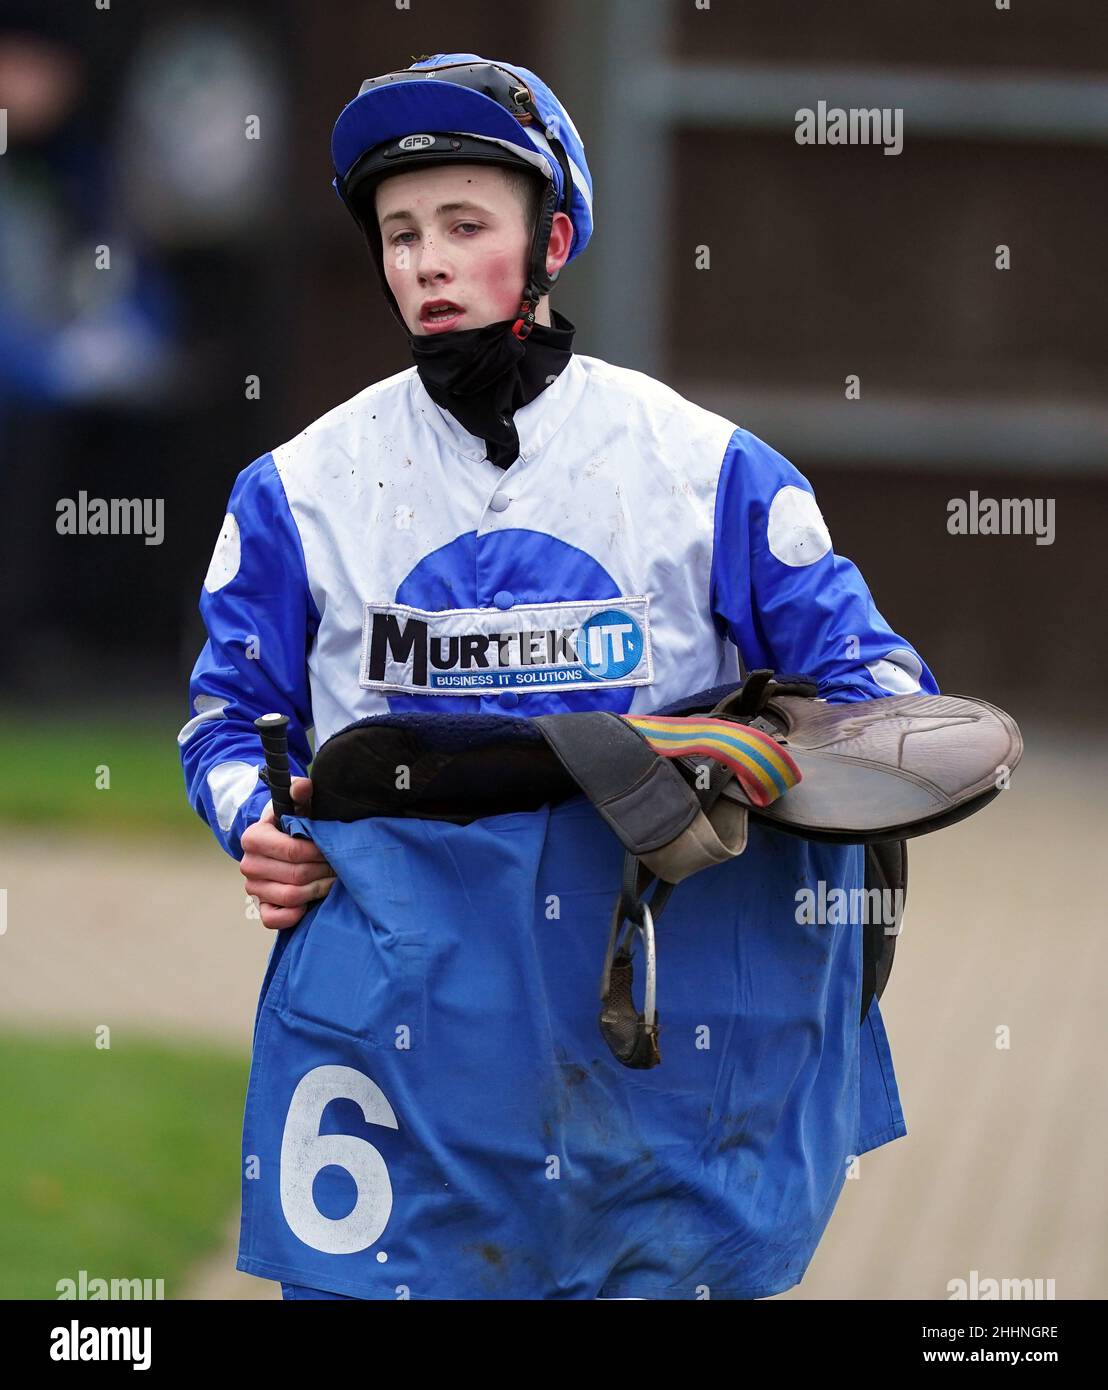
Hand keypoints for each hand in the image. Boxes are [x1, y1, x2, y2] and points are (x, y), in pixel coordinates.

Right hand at [240, 776, 335, 929]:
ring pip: (291, 897)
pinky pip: (275, 919)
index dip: (319, 852)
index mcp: (253, 838)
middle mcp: (248, 864)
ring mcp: (252, 888)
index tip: (335, 847)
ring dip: (318, 890)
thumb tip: (304, 785)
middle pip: (296, 875)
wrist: (275, 842)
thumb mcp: (295, 804)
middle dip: (323, 870)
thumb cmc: (291, 822)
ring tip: (333, 879)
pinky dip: (295, 914)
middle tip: (341, 865)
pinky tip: (310, 903)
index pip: (293, 851)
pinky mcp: (259, 906)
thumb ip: (300, 792)